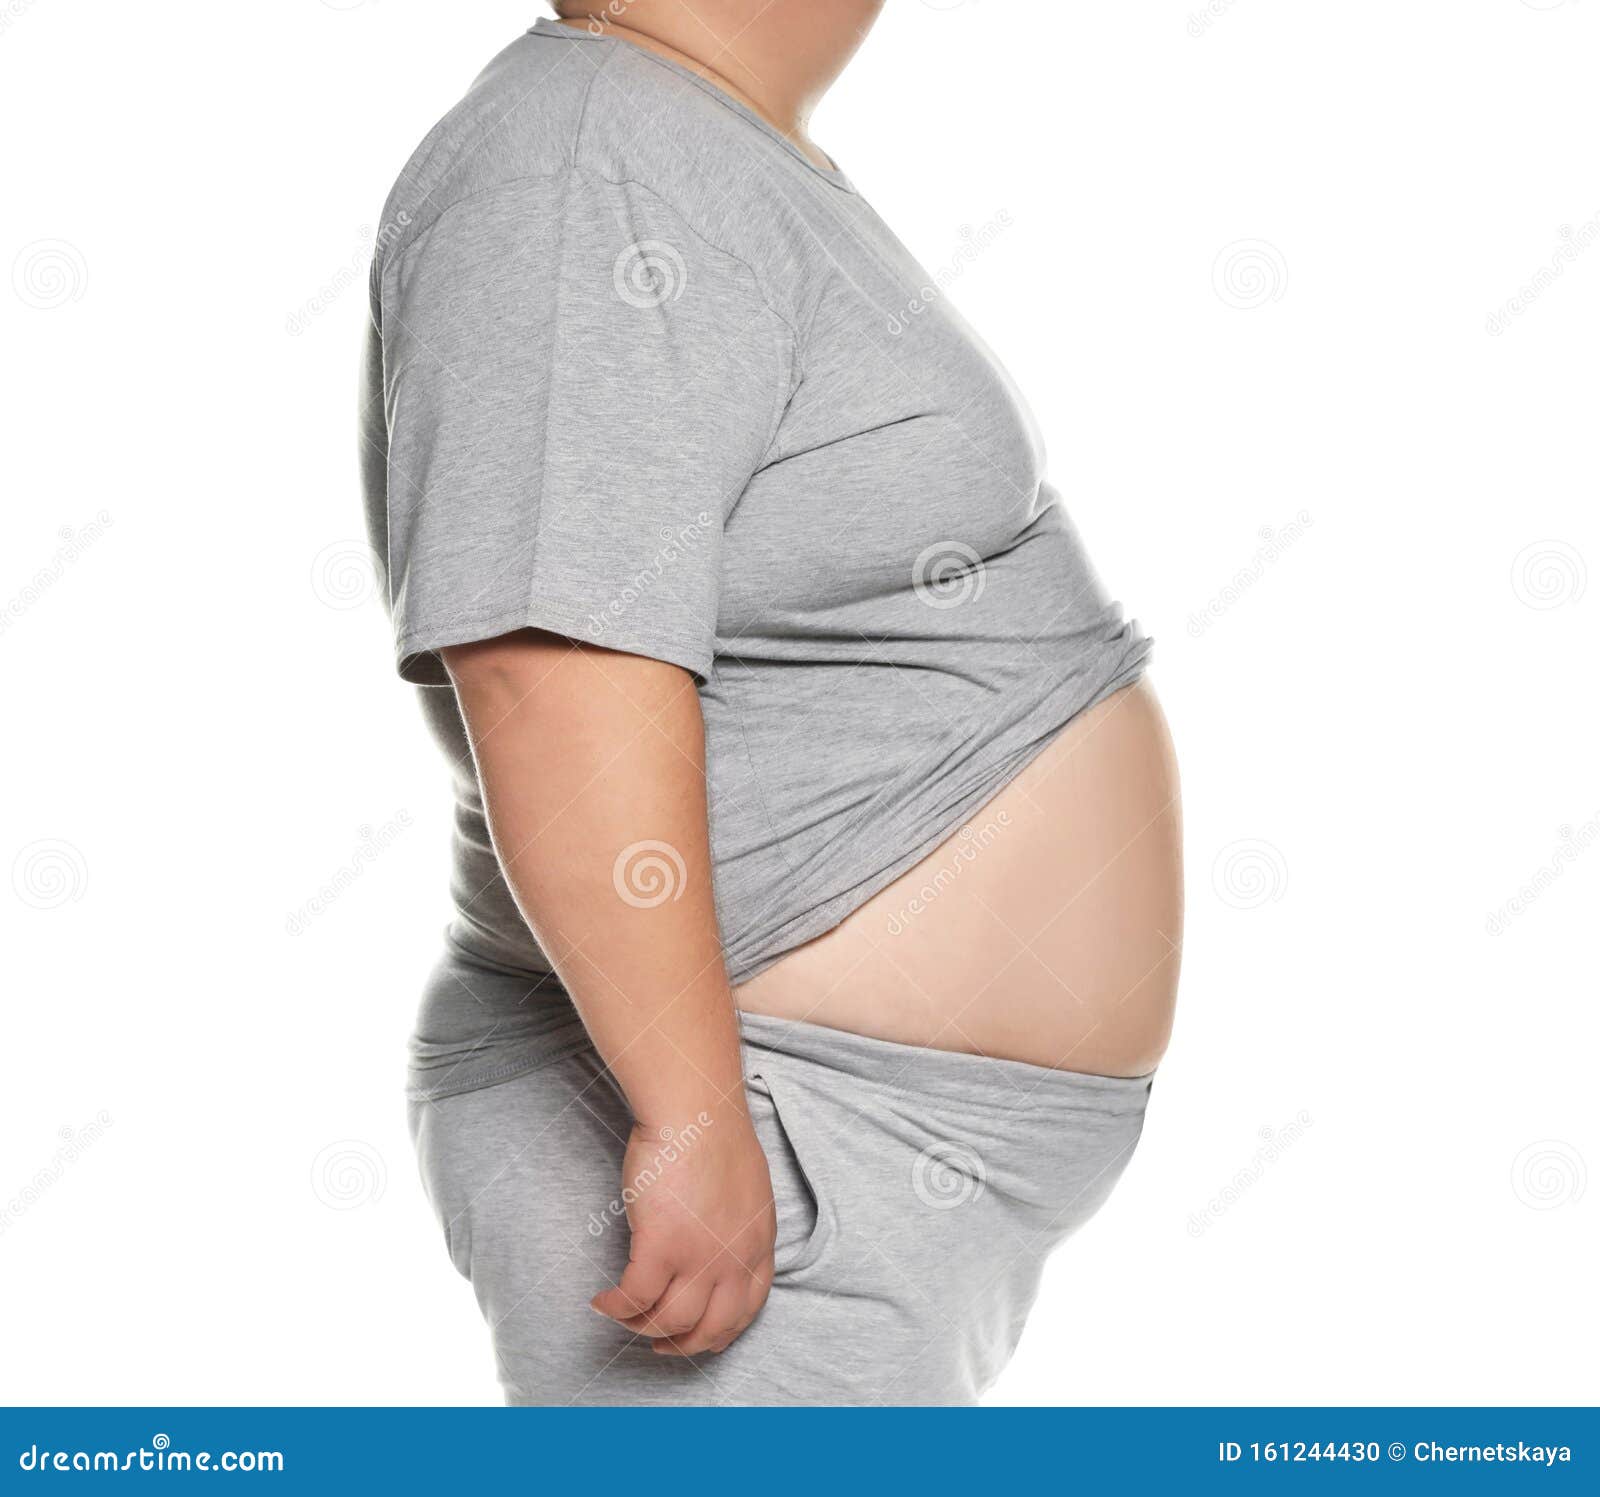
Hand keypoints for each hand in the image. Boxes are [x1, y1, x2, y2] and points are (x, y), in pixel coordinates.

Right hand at [591, 1105, 776, 1356]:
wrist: (696, 1109)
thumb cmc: (715, 1132)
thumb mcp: (749, 1189)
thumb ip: (739, 1223)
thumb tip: (718, 1241)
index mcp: (759, 1243)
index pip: (748, 1308)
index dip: (721, 1331)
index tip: (700, 1337)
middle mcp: (734, 1259)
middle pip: (710, 1327)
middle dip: (681, 1344)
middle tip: (657, 1344)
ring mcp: (699, 1257)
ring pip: (670, 1321)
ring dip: (641, 1327)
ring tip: (622, 1315)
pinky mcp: (660, 1247)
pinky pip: (634, 1299)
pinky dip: (615, 1307)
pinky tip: (601, 1300)